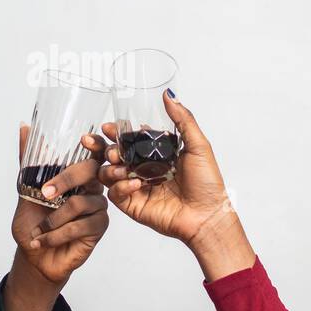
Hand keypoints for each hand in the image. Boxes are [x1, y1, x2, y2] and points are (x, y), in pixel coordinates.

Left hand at [10, 125, 109, 284]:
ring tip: (39, 230)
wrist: (34, 255)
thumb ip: (28, 160)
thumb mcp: (25, 188)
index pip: (93, 152)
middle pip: (89, 171)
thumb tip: (24, 127)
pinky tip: (44, 240)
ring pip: (79, 203)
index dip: (95, 143)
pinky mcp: (99, 227)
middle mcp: (91, 186)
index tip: (84, 139)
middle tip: (44, 194)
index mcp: (77, 174)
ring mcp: (97, 206)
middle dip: (65, 180)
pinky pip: (80, 225)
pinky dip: (56, 234)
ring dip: (52, 219)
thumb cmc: (33, 222)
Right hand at [93, 91, 254, 278]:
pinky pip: (115, 194)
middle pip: (113, 155)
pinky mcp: (133, 205)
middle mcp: (144, 169)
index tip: (108, 127)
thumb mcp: (198, 145)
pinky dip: (120, 187)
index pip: (129, 140)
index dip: (116, 133)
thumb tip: (169, 95)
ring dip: (110, 167)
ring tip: (120, 165)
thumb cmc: (207, 183)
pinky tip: (135, 184)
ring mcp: (137, 188)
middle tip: (103, 145)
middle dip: (104, 148)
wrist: (207, 215)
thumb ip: (182, 119)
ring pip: (109, 173)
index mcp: (156, 154)